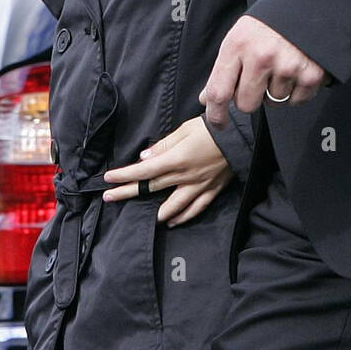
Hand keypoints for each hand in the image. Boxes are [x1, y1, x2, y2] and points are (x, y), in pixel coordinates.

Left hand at [101, 117, 233, 224]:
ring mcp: (199, 186)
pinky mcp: (212, 190)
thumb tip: (145, 158)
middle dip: (128, 192)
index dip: (124, 175)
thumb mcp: (186, 129)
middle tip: (109, 198)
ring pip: (173, 206)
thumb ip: (164, 145)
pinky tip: (172, 221)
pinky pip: (195, 208)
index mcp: (177, 159)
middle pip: (151, 188)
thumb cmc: (213, 128)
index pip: (144, 171)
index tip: (108, 178)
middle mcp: (185, 176)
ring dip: (155, 212)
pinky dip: (182, 217)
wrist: (243, 135)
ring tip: (143, 217)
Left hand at [200, 13, 326, 123]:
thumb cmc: (271, 23)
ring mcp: (287, 65)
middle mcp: (261, 56)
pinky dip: (298, 91)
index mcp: (238, 45)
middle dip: (251, 97)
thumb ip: (224, 68)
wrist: (310, 3)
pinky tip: (298, 69)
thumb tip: (206, 99)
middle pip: (247, 104)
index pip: (219, 91)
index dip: (216, 114)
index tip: (219, 123)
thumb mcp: (240, 36)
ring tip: (283, 66)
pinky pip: (297, 101)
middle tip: (260, 78)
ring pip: (273, 103)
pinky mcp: (311, 73)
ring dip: (277, 91)